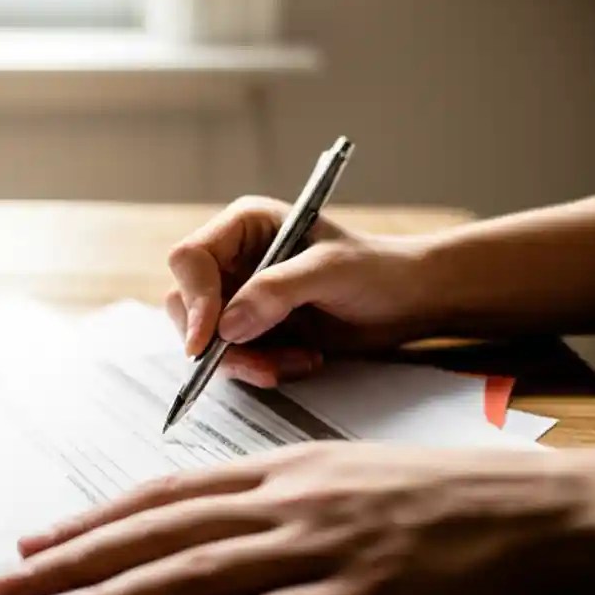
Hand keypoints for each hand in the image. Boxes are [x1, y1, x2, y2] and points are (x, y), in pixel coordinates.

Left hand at [0, 442, 594, 594]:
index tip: (41, 536)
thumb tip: (223, 526)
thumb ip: (285, 497)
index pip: (166, 492)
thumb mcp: (354, 477)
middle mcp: (287, 501)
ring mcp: (318, 548)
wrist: (545, 514)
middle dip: (74, 558)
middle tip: (7, 582)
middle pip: (156, 530)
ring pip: (188, 574)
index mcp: (286, 469)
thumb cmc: (453, 496)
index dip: (96, 517)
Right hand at [165, 196, 435, 386]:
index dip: (194, 299)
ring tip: (297, 361)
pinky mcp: (251, 329)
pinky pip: (233, 357)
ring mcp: (239, 296)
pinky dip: (263, 368)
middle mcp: (233, 259)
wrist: (408, 302)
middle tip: (262, 366)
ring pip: (206, 338)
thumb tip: (226, 326)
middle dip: (219, 342)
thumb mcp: (332, 272)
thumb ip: (278, 291)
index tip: (207, 341)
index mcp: (244, 226)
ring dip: (247, 360)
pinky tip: (303, 359)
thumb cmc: (379, 271)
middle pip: (186, 303)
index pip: (191, 259)